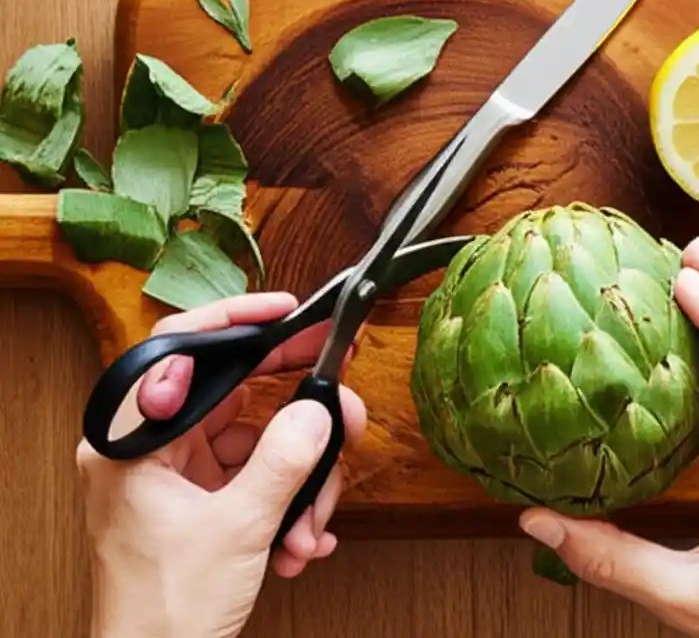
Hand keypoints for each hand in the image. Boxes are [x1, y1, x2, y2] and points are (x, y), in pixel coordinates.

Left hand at [76, 292, 368, 637]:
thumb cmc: (162, 613)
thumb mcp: (237, 529)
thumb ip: (283, 461)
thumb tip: (318, 411)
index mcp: (134, 444)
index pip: (182, 352)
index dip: (239, 322)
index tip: (290, 313)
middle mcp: (152, 453)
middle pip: (237, 398)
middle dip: (298, 416)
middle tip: (343, 404)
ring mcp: (179, 480)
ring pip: (259, 446)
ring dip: (299, 484)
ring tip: (312, 522)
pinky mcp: (202, 507)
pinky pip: (260, 482)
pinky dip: (289, 508)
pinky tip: (301, 541)